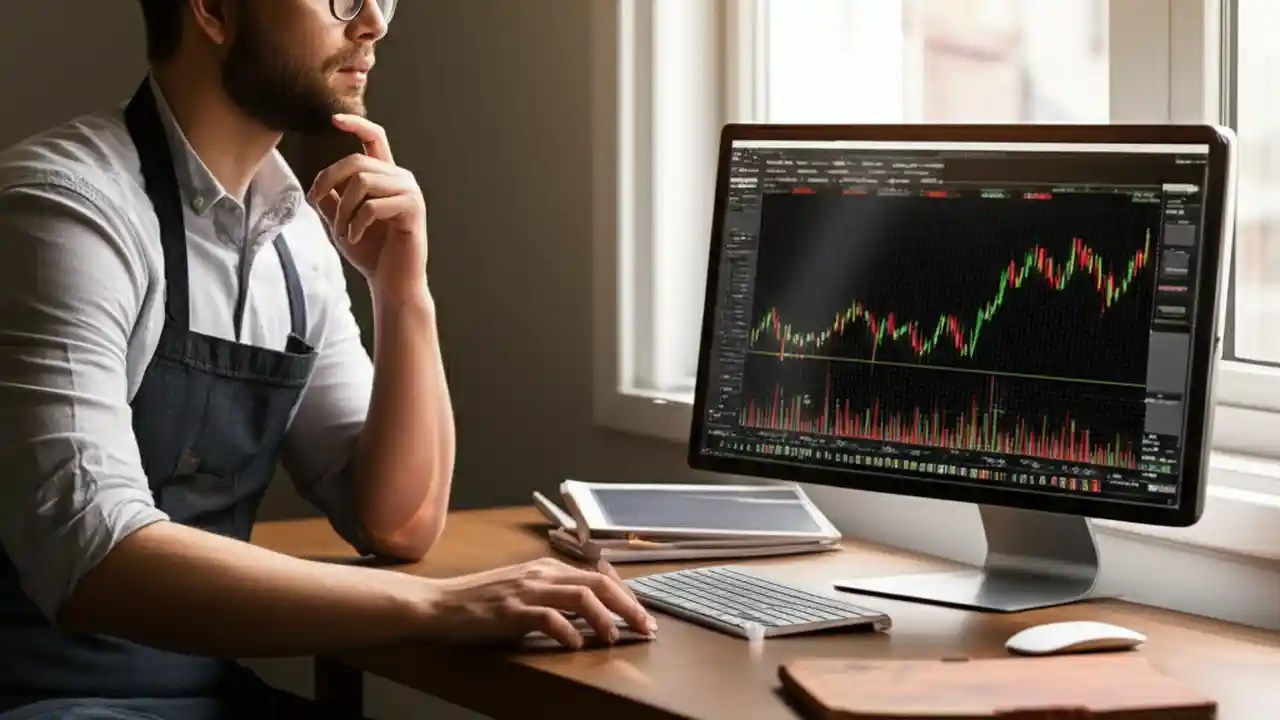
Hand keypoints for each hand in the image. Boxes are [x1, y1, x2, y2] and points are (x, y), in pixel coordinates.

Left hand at [308, 114, 428, 301]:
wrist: (392, 283)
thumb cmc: (371, 253)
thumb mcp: (342, 222)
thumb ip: (331, 200)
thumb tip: (317, 184)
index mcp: (387, 176)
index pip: (375, 139)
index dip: (356, 124)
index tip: (334, 119)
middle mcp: (402, 179)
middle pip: (357, 162)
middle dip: (329, 181)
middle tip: (316, 202)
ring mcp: (410, 193)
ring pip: (362, 182)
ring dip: (343, 209)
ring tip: (342, 231)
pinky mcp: (413, 211)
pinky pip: (373, 205)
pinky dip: (355, 223)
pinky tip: (353, 238)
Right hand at [419, 557, 657, 649]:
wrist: (441, 604)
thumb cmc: (480, 601)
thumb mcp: (523, 590)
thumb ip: (553, 595)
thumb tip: (589, 612)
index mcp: (546, 567)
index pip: (598, 575)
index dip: (625, 595)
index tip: (642, 614)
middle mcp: (541, 573)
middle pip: (598, 583)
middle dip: (627, 605)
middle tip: (645, 627)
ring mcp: (527, 590)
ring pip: (580, 596)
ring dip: (604, 618)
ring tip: (616, 637)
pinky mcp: (512, 611)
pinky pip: (549, 617)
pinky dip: (568, 631)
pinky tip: (576, 645)